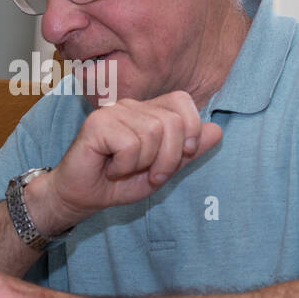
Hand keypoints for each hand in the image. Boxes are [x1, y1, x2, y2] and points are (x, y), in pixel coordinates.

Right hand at [38, 90, 222, 228]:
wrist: (81, 197)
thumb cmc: (118, 183)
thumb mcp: (162, 171)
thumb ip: (188, 152)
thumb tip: (217, 130)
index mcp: (148, 111)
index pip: (182, 101)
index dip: (191, 128)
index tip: (183, 155)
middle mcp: (132, 105)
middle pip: (172, 121)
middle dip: (169, 158)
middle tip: (151, 174)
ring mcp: (113, 112)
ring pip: (152, 132)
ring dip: (145, 163)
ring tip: (126, 170)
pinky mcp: (97, 123)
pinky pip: (130, 144)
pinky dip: (125, 165)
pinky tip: (111, 168)